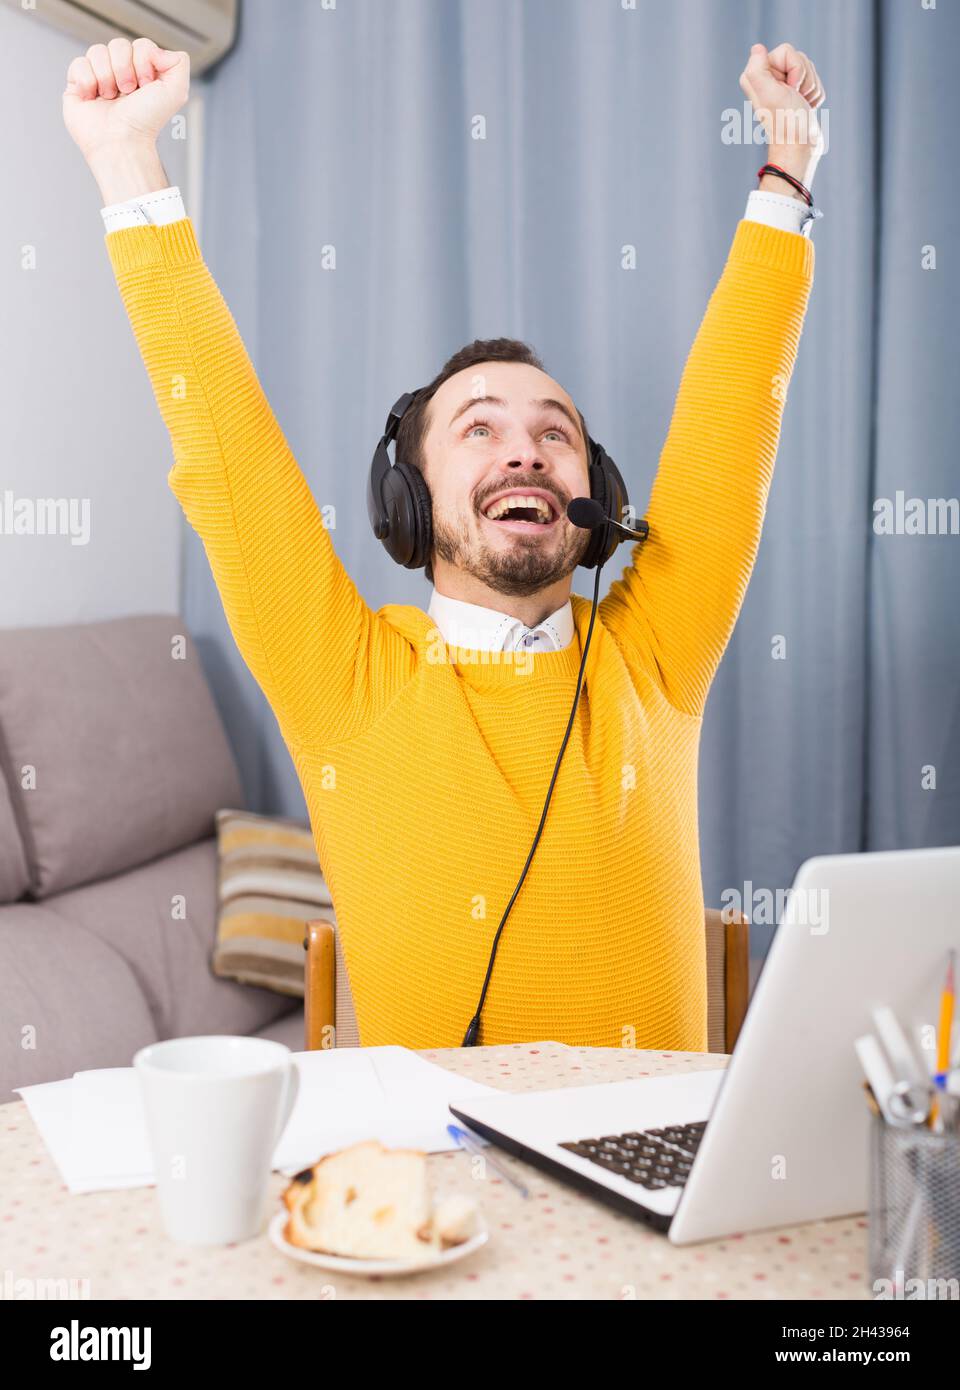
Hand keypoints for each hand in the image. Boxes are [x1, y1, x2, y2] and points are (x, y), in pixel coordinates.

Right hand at [63, 37, 188, 161]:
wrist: (121, 141)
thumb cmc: (146, 122)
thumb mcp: (176, 92)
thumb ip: (178, 63)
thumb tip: (158, 50)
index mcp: (143, 73)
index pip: (141, 45)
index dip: (143, 62)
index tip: (145, 86)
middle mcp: (121, 73)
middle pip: (119, 44)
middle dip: (124, 69)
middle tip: (127, 93)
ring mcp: (99, 77)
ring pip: (97, 51)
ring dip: (106, 77)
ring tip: (110, 98)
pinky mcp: (78, 84)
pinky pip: (78, 63)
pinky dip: (87, 81)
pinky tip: (93, 98)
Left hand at [739, 42, 825, 189]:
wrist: (800, 146)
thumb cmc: (786, 122)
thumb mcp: (770, 94)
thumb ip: (757, 70)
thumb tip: (757, 48)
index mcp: (756, 75)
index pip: (787, 50)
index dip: (795, 68)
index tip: (788, 90)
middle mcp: (767, 78)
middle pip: (800, 58)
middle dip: (805, 79)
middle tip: (795, 99)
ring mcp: (783, 85)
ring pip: (810, 69)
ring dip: (811, 88)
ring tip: (801, 105)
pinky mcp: (796, 93)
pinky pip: (815, 81)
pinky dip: (815, 95)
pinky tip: (806, 107)